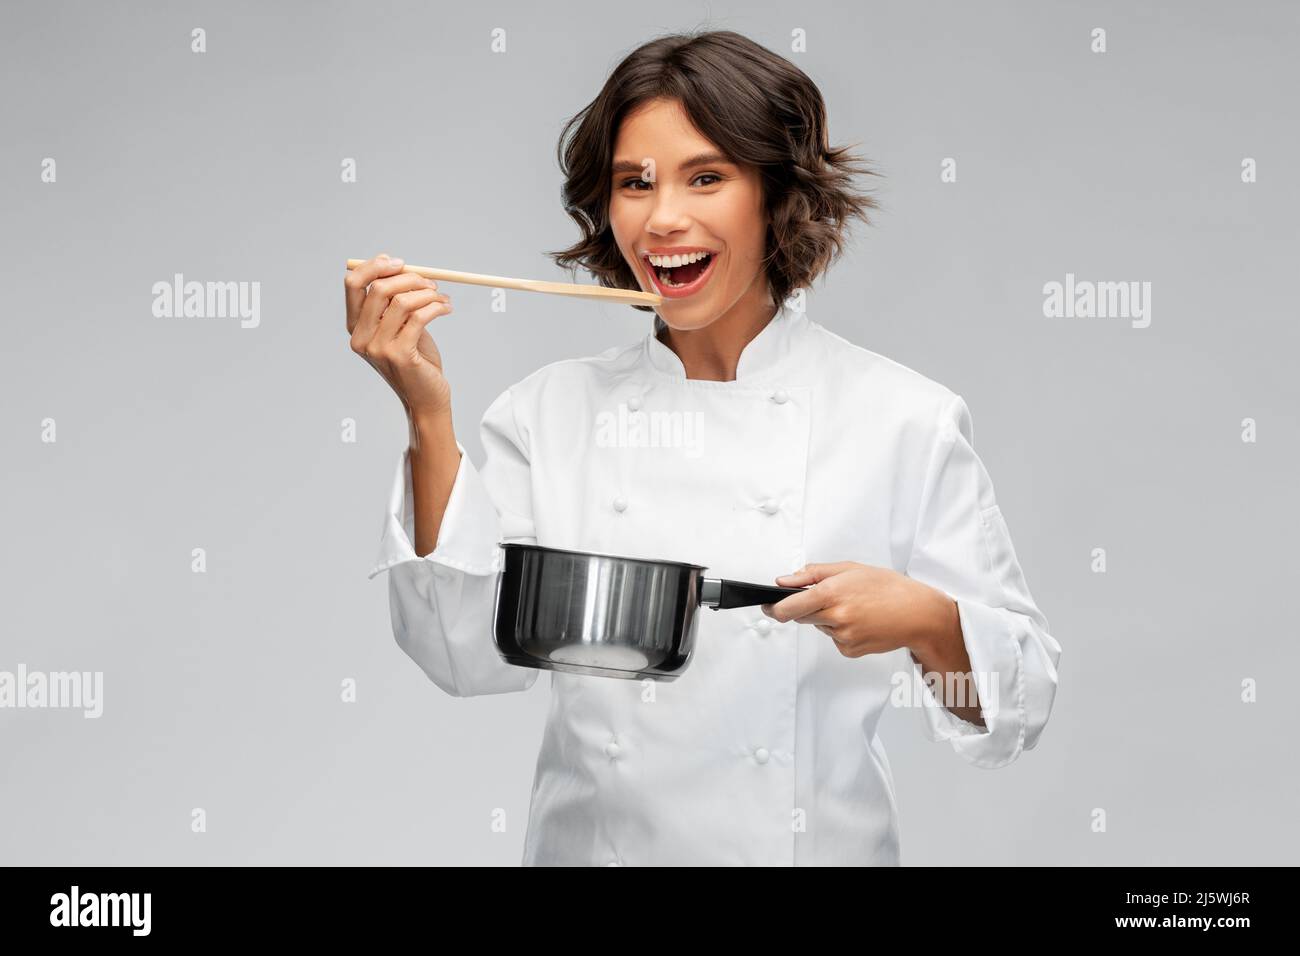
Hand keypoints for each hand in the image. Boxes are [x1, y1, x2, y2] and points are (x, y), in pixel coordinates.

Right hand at [345, 252, 454, 417]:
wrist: (426, 397)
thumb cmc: (415, 359)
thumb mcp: (400, 326)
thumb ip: (394, 301)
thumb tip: (400, 266)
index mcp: (355, 326)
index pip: (352, 283)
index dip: (375, 266)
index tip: (400, 263)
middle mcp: (361, 337)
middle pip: (379, 288)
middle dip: (410, 278)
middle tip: (432, 283)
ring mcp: (378, 348)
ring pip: (402, 301)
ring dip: (428, 293)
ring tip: (442, 299)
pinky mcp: (400, 355)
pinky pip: (420, 317)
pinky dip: (437, 307)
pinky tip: (446, 308)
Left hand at [760, 561, 956, 657]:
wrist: (918, 614)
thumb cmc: (888, 588)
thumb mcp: (850, 569)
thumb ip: (812, 574)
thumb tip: (784, 581)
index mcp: (833, 593)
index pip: (789, 607)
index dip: (773, 608)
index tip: (765, 606)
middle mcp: (836, 617)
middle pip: (801, 617)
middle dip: (805, 608)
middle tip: (829, 598)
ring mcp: (842, 636)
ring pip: (819, 627)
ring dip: (827, 618)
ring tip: (854, 607)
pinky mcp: (849, 651)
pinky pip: (833, 639)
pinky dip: (840, 630)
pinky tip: (860, 622)